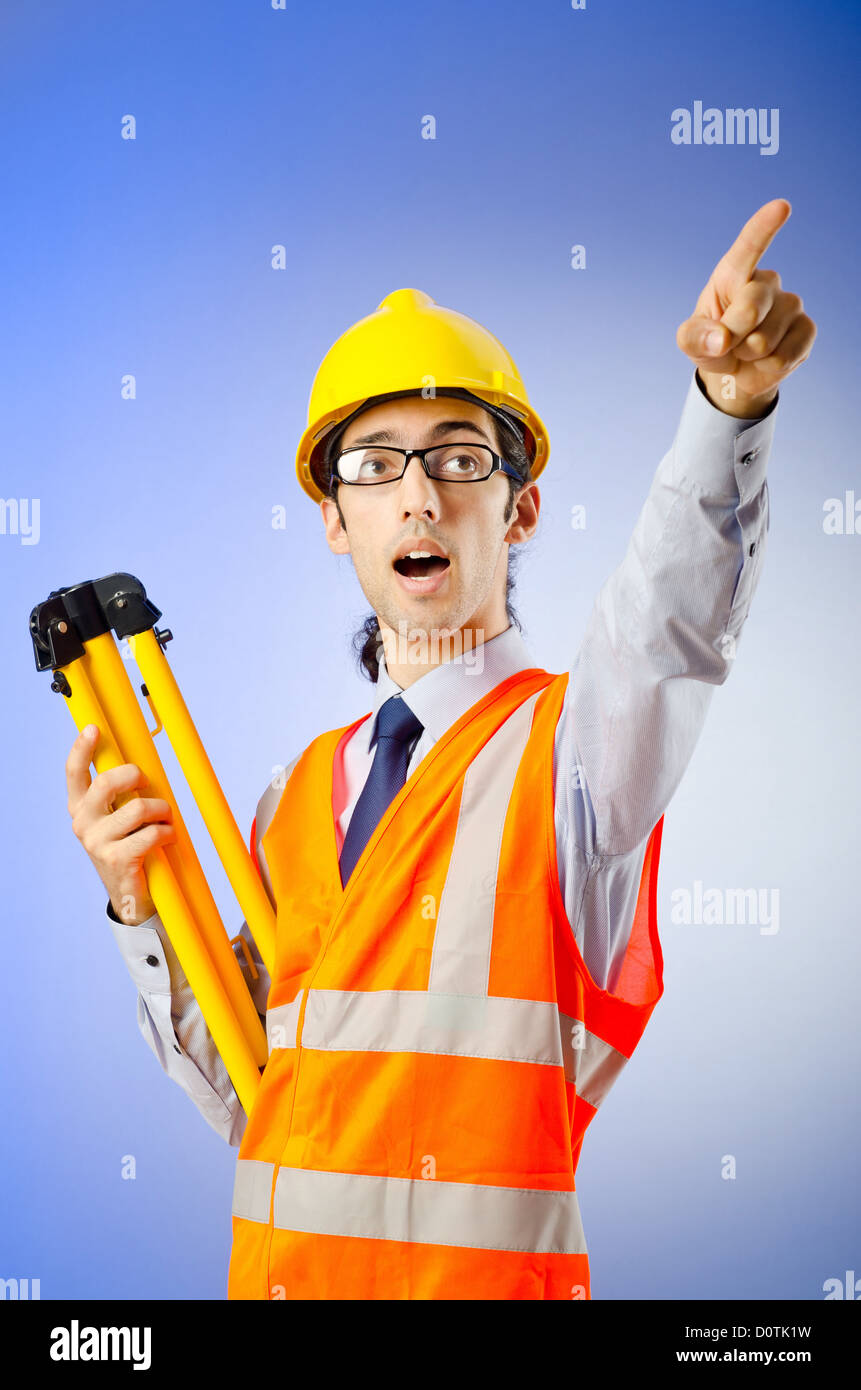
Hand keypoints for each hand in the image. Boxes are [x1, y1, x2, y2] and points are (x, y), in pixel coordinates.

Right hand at [66, 725, 175, 924]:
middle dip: (135, 776)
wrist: (131, 895)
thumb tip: (142, 765)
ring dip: (162, 810)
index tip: (93, 729)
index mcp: (80, 808)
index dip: (82, 749)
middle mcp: (82, 823)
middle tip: (148, 783)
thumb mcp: (120, 817)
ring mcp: (97, 842)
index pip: (74, 773)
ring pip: (138, 808)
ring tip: (166, 819)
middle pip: (106, 783)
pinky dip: (168, 832)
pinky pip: (152, 833)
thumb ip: (122, 794)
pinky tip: (169, 838)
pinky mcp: (116, 859)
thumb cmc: (131, 846)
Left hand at [676, 198, 816, 417]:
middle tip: (726, 343)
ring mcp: (790, 304)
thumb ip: (694, 337)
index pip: (749, 246)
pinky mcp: (807, 329)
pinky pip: (782, 357)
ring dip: (747, 355)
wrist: (736, 370)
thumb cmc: (711, 343)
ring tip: (746, 350)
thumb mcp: (691, 340)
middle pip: (751, 305)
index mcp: (734, 273)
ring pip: (763, 340)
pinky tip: (765, 359)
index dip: (764, 227)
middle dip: (732, 334)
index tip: (782, 206)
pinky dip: (766, 367)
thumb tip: (722, 339)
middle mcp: (766, 282)